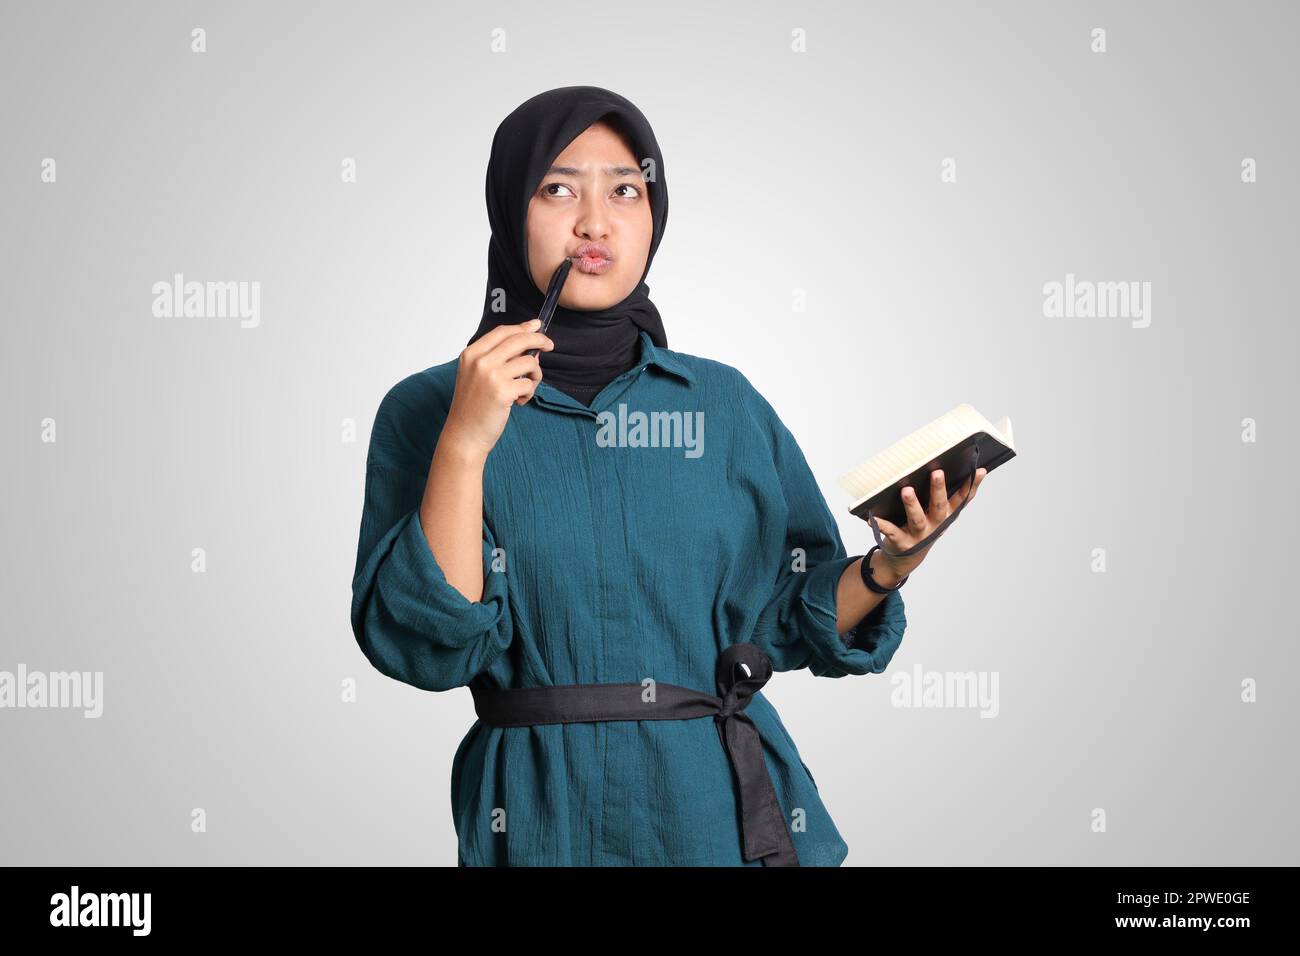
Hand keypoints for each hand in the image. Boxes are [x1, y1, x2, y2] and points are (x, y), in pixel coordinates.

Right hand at [440, 318, 553, 458]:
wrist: (464, 435)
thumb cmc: (472, 407)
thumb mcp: (476, 375)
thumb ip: (496, 358)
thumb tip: (528, 345)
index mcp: (471, 354)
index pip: (502, 331)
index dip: (522, 327)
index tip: (536, 326)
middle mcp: (480, 361)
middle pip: (519, 340)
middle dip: (539, 340)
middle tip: (549, 345)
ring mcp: (491, 375)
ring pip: (529, 362)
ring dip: (535, 375)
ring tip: (526, 389)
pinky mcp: (503, 391)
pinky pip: (529, 384)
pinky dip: (529, 393)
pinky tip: (518, 402)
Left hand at [871, 467, 986, 579]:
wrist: (907, 556)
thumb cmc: (923, 525)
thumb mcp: (936, 512)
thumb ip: (942, 493)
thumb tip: (941, 465)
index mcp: (946, 514)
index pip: (962, 499)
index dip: (971, 485)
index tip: (978, 470)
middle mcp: (936, 524)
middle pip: (939, 506)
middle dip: (938, 489)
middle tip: (937, 472)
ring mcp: (919, 534)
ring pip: (917, 518)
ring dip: (912, 504)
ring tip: (906, 490)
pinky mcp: (901, 541)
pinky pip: (891, 531)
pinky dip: (882, 525)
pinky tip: (872, 518)